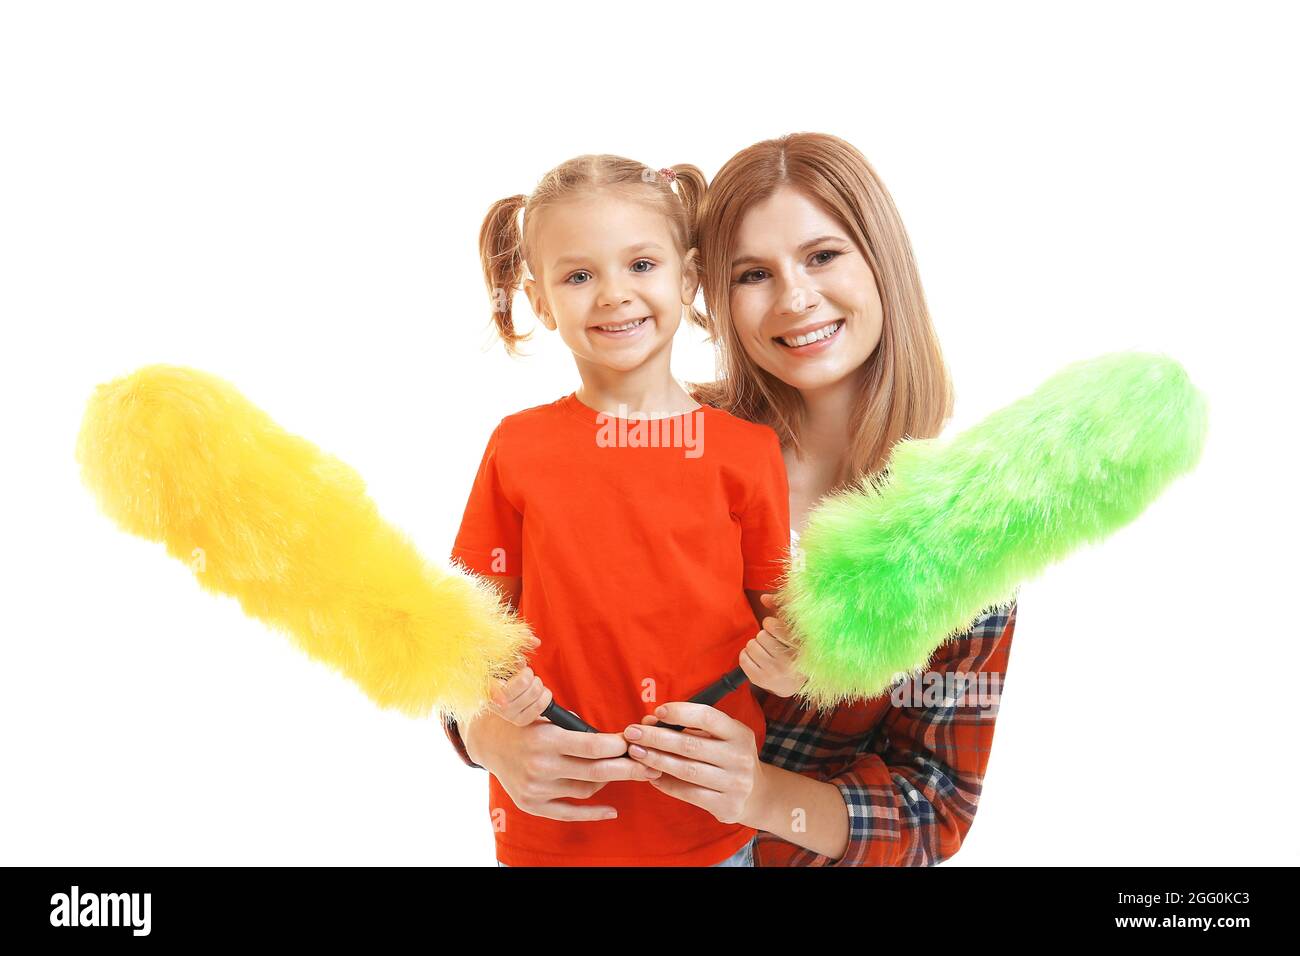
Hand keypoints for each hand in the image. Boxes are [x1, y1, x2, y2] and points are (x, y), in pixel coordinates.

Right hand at [462, 704, 660, 822]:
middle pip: (597, 772)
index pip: (593, 747)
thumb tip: (615, 741)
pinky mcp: (531, 804)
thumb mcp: (547, 715)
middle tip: (651, 765)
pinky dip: (593, 813)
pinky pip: (569, 813)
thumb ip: (576, 728)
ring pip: (586, 790)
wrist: (489, 741)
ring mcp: (536, 789)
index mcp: (546, 740)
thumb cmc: (525, 722)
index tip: (636, 742)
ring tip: (620, 770)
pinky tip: (612, 810)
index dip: (620, 746)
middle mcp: (540, 766)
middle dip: (629, 769)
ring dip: (608, 781)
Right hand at [487, 634, 553, 726]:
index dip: (518, 674)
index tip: (520, 667)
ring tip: (529, 684)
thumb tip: (535, 641)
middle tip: (525, 674)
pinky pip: (541, 705)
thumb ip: (519, 641)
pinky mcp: (520, 721)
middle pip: (525, 681)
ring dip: (537, 683)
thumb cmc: (500, 669)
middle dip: (529, 673)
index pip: (499, 683)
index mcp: (485, 684)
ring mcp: (506, 713)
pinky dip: (545, 696)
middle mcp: (494, 701)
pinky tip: (538, 693)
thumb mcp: (504, 653)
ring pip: (535, 691)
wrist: (497, 695)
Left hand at [622, 702, 765, 825]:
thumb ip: (692, 728)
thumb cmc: (728, 757)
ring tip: (636, 752)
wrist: (757, 794)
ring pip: (686, 770)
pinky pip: (688, 793)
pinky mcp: (725, 805)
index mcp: (739, 733)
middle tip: (632, 732)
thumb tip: (652, 720)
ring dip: (656, 760)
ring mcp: (734, 783)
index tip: (657, 711)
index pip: (708, 717)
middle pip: (691, 745)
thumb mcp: (723, 737)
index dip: (680, 713)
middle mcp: (739, 757)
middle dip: (657, 737)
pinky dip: (666, 784)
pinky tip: (650, 776)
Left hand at [739, 593, 806, 697]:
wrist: (793, 684)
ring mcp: (774, 671)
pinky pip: (743, 658)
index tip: (776, 633)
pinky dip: (746, 656)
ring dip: (755, 646)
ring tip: (765, 653)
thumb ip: (779, 610)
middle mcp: (787, 660)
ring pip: (751, 645)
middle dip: (763, 637)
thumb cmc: (792, 651)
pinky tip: (756, 659)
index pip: (772, 625)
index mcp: (798, 646)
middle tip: (772, 646)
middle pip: (760, 635)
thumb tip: (763, 597)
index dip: (771, 626)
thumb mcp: (792, 631)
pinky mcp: (761, 679)